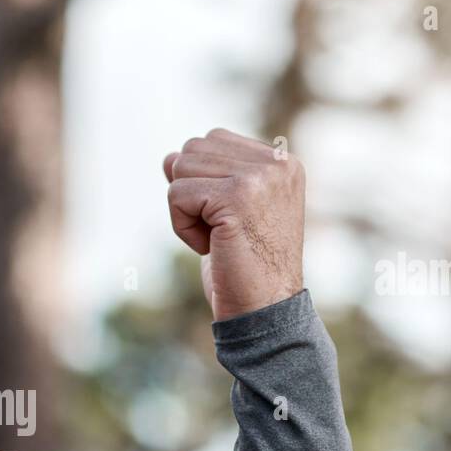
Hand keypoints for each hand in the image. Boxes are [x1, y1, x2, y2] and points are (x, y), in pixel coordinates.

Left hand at [162, 129, 304, 320]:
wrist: (265, 309)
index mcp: (282, 162)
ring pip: (181, 167)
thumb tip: (168, 157)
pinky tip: (210, 248)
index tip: (228, 221)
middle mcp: (277, 163)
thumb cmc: (245, 268)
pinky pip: (177, 194)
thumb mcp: (227, 214)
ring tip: (217, 239)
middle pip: (193, 149)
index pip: (214, 141)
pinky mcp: (237, 194)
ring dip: (186, 211)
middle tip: (220, 233)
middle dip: (191, 194)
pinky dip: (182, 227)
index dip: (202, 183)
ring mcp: (260, 176)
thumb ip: (206, 178)